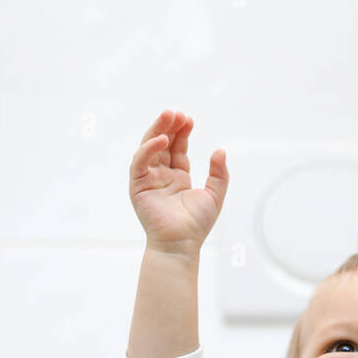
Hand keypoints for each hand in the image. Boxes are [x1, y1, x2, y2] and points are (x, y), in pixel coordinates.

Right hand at [129, 109, 228, 250]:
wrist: (181, 243)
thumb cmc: (196, 225)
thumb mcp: (214, 195)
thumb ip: (219, 174)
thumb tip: (220, 150)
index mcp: (178, 177)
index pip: (177, 148)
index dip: (183, 132)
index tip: (189, 119)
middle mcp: (162, 176)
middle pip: (163, 144)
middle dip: (170, 126)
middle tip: (178, 113)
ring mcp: (149, 179)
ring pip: (150, 147)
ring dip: (158, 129)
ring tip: (169, 115)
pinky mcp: (138, 185)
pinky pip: (140, 161)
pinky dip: (149, 148)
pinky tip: (162, 139)